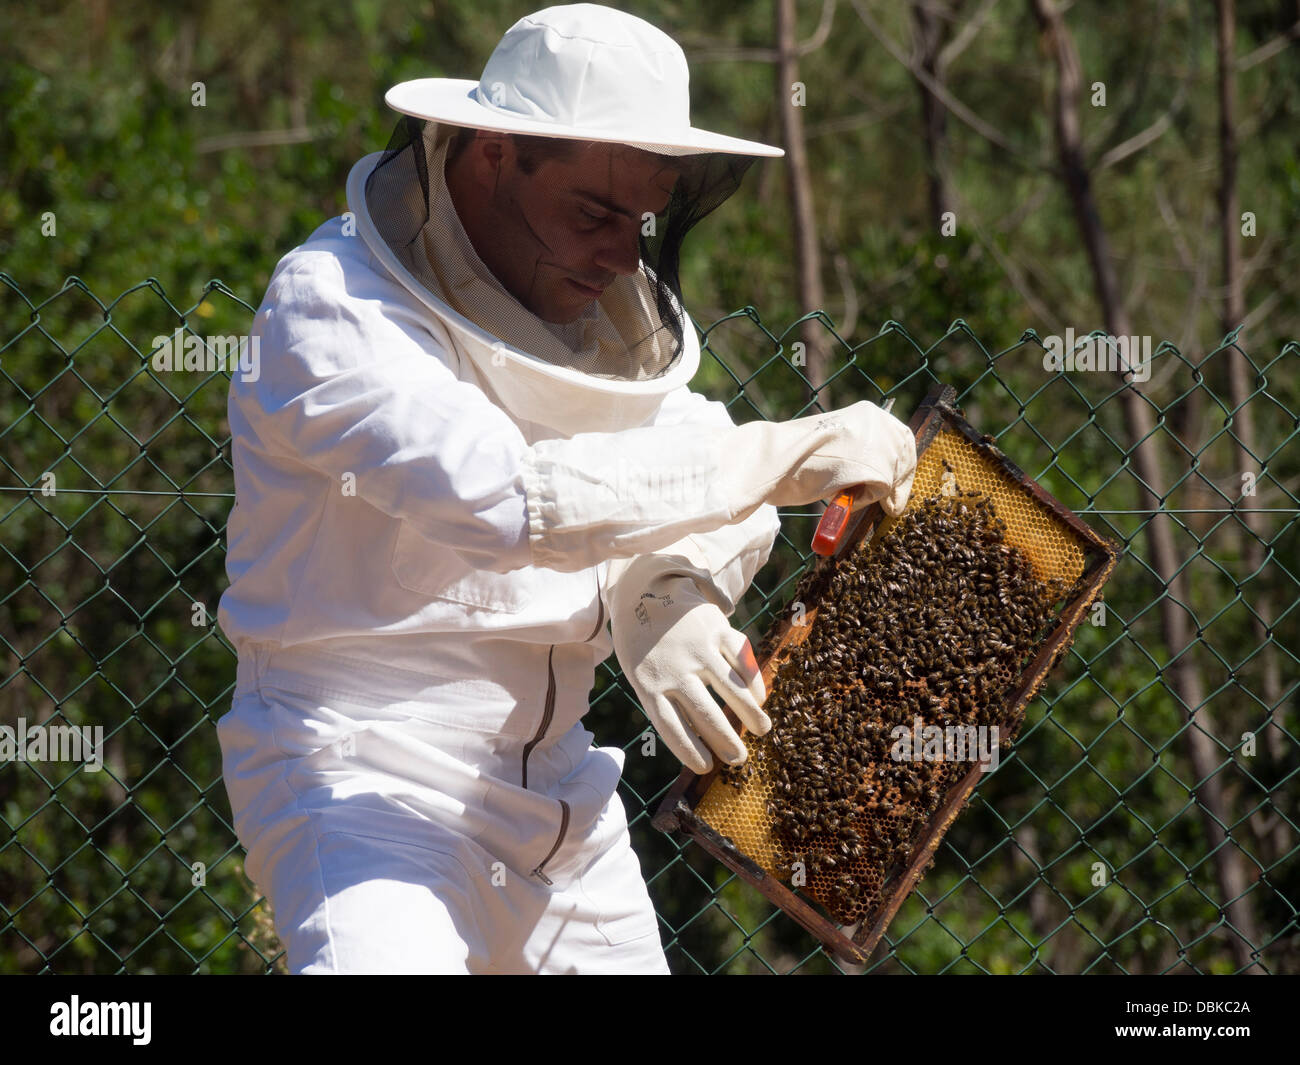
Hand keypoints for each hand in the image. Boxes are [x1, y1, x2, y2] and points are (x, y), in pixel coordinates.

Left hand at [608, 559, 768, 773]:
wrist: (644, 591)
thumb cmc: (644, 647)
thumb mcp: (642, 675)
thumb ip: (666, 702)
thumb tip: (704, 740)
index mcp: (649, 685)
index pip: (672, 728)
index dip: (691, 751)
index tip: (707, 768)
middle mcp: (674, 668)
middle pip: (705, 714)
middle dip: (726, 742)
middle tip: (740, 760)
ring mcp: (697, 647)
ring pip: (731, 687)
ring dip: (750, 713)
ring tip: (762, 730)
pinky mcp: (716, 628)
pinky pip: (741, 658)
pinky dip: (754, 680)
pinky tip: (760, 697)